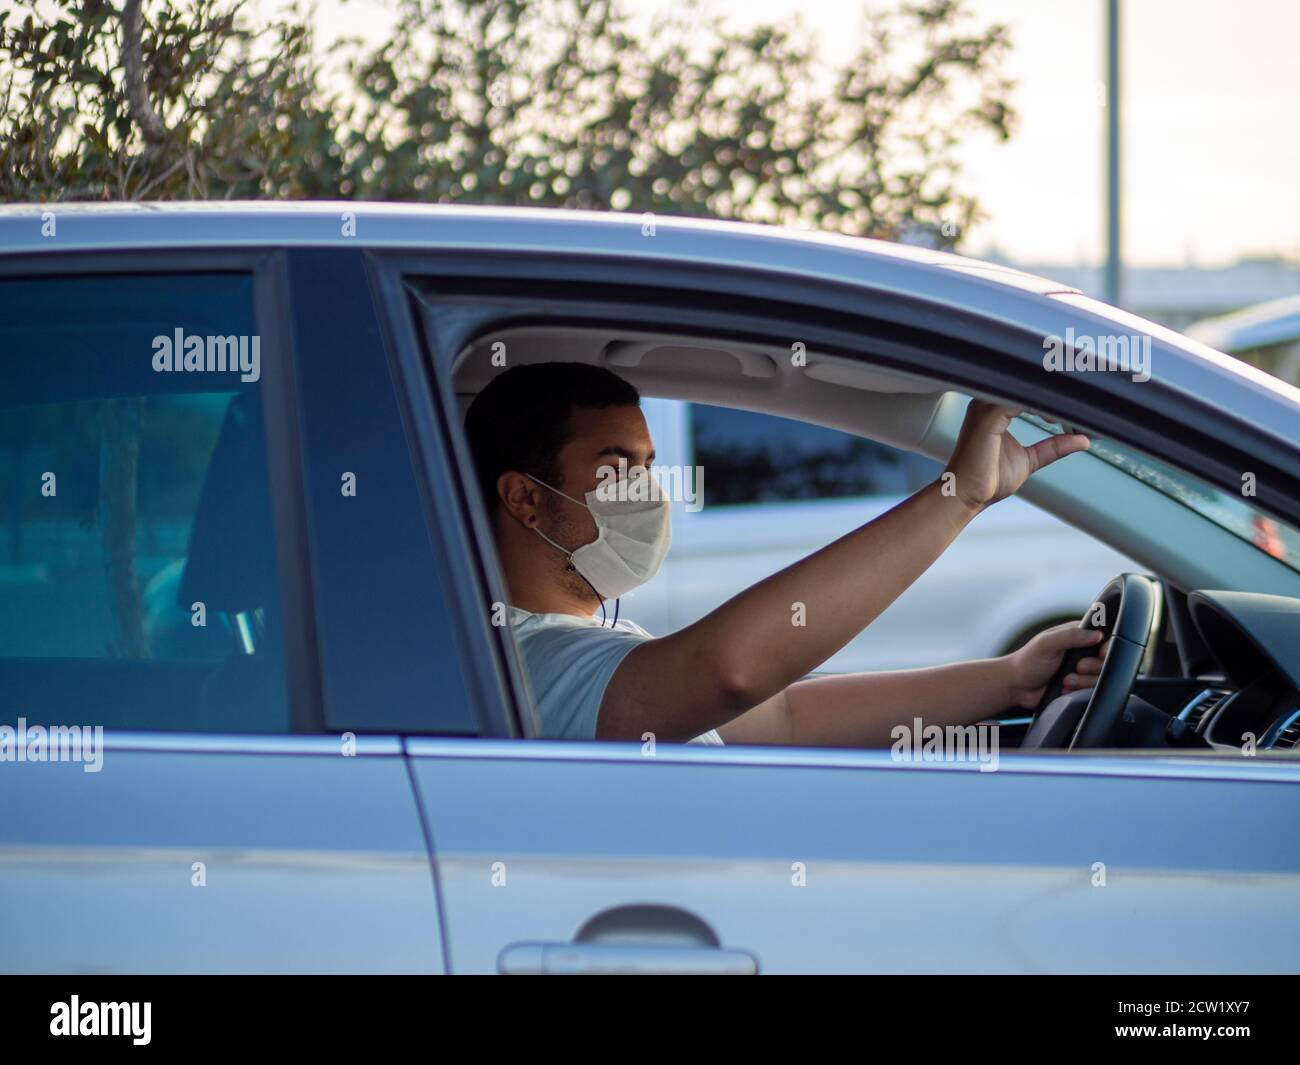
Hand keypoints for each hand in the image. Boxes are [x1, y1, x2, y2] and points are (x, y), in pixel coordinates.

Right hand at [944, 401, 1089, 511]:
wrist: (965, 496)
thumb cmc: (986, 479)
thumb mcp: (1029, 460)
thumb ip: (1053, 447)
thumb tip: (1082, 440)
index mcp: (994, 408)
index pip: (1030, 392)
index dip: (1055, 399)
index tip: (1077, 413)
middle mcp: (987, 402)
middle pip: (1028, 386)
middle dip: (1057, 397)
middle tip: (1080, 414)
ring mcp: (986, 406)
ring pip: (1026, 389)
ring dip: (1051, 401)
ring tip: (1070, 417)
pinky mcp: (988, 416)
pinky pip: (1020, 400)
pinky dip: (1042, 407)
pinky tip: (1055, 419)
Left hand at [1008, 621, 1107, 709]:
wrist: (1018, 686)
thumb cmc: (1028, 661)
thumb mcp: (1046, 643)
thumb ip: (1070, 636)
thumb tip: (1097, 635)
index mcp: (1079, 635)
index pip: (1106, 638)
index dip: (1108, 648)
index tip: (1100, 654)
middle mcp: (1085, 652)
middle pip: (1108, 661)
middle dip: (1092, 667)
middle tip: (1076, 667)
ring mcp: (1084, 671)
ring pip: (1102, 678)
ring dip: (1083, 681)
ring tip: (1065, 680)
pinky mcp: (1082, 687)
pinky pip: (1093, 691)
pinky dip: (1079, 691)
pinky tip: (1065, 689)